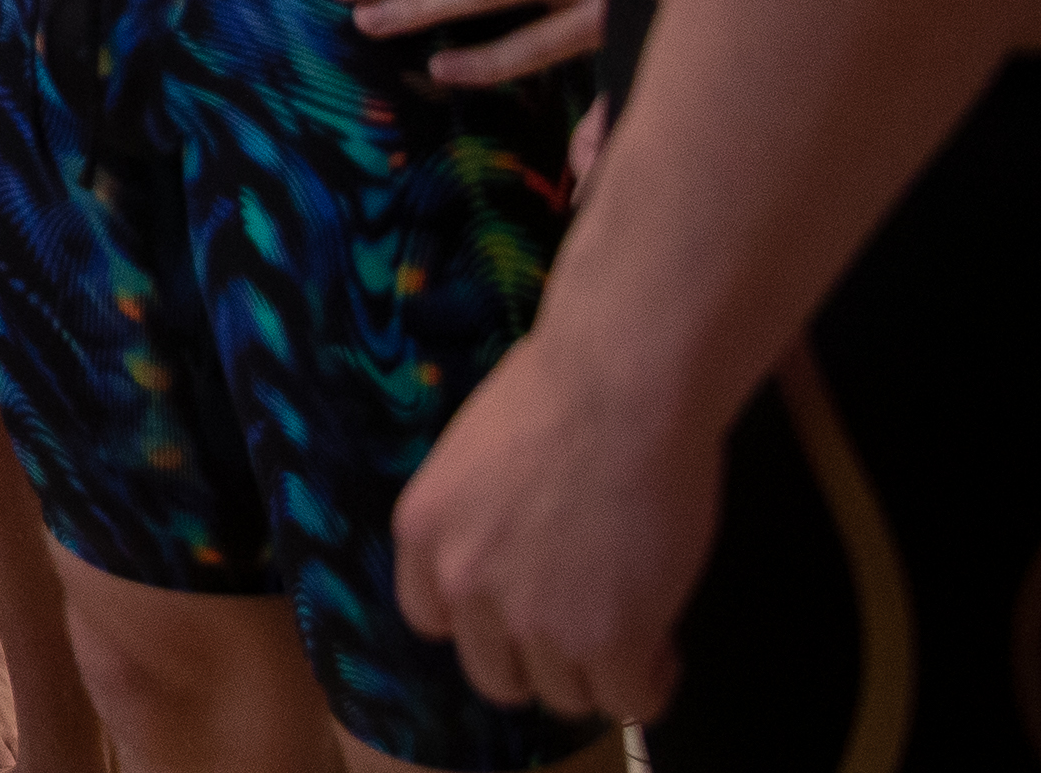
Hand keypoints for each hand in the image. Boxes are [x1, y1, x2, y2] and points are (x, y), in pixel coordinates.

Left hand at [395, 323, 709, 725]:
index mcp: (424, 534)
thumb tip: (514, 563)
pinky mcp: (609, 641)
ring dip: (600, 673)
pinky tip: (664, 648)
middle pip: (496, 674)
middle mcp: (464, 585)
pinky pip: (628, 703)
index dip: (486, 622)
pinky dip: (649, 686)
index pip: (433, 619)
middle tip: (586, 630)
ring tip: (636, 631)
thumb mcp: (477, 461)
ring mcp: (534, 620)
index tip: (525, 609)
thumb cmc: (561, 395)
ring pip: (565, 696)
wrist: (622, 386)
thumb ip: (481, 526)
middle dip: (542, 660)